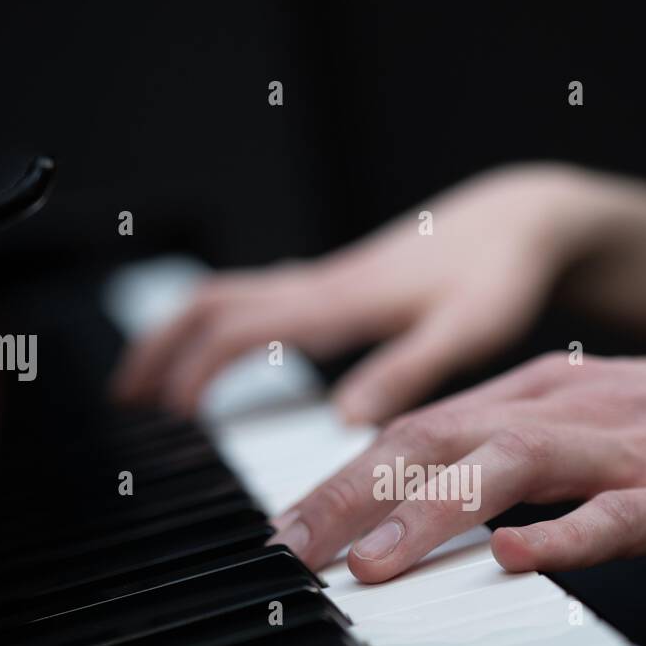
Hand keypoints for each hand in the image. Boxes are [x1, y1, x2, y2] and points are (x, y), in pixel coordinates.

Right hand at [111, 164, 605, 422]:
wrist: (521, 223)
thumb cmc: (499, 276)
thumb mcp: (466, 332)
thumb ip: (408, 372)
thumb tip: (345, 422)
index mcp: (340, 301)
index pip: (240, 330)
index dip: (197, 372)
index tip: (172, 419)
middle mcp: (320, 286)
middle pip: (210, 305)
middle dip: (159, 348)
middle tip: (124, 399)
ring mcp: (325, 282)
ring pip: (226, 297)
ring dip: (179, 334)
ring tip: (149, 384)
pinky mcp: (338, 285)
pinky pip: (255, 300)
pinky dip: (218, 326)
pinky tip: (221, 355)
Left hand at [270, 334, 645, 579]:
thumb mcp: (592, 431)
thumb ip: (517, 460)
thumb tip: (436, 512)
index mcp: (541, 395)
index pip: (421, 427)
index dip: (343, 477)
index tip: (283, 530)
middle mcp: (572, 409)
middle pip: (442, 437)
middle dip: (354, 495)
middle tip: (289, 553)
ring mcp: (631, 448)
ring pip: (517, 465)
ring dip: (435, 512)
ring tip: (373, 565)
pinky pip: (623, 514)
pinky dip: (568, 534)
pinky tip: (520, 559)